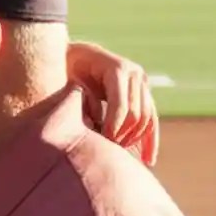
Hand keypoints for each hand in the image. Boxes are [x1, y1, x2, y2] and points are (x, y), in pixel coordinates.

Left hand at [65, 42, 158, 166]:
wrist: (73, 55)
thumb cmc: (64, 67)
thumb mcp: (67, 79)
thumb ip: (77, 97)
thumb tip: (89, 124)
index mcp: (116, 68)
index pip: (121, 105)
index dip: (113, 127)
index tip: (102, 143)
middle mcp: (134, 73)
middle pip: (136, 114)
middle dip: (123, 135)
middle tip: (107, 152)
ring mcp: (141, 82)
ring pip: (146, 118)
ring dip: (134, 140)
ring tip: (118, 155)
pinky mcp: (143, 93)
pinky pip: (151, 118)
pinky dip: (150, 140)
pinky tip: (148, 161)